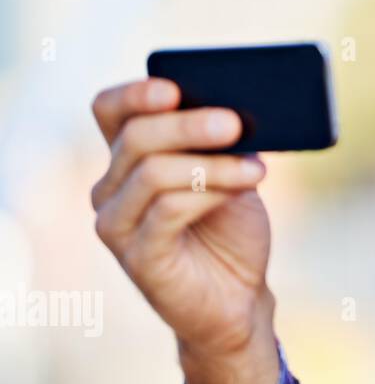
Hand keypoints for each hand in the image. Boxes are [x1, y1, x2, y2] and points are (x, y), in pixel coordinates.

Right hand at [91, 77, 279, 383]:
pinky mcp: (137, 256)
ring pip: (153, 172)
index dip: (135, 94)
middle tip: (235, 121)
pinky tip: (242, 187)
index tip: (173, 86)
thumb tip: (238, 108)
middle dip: (188, 125)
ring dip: (211, 164)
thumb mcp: (232, 173)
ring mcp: (117, 224)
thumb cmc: (232, 228)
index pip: (110, 110)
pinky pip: (166, 210)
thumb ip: (224, 143)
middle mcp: (110, 187)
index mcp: (129, 158)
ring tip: (256, 167)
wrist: (239, 296)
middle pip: (136, 137)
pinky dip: (209, 193)